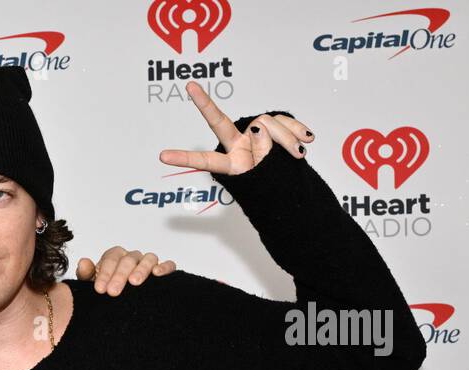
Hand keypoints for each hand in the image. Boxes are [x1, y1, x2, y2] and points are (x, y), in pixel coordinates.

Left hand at [76, 247, 176, 295]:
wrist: (119, 303)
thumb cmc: (107, 290)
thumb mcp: (93, 284)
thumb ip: (87, 274)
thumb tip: (83, 262)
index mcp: (115, 257)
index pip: (111, 259)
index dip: (105, 273)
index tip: (99, 289)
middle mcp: (132, 258)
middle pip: (128, 260)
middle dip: (119, 275)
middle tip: (113, 292)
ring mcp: (148, 263)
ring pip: (148, 258)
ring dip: (141, 269)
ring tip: (134, 283)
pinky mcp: (163, 271)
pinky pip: (168, 264)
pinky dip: (165, 267)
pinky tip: (157, 274)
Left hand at [159, 81, 312, 175]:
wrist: (295, 184)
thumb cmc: (275, 183)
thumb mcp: (267, 176)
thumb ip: (262, 152)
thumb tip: (258, 127)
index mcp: (232, 164)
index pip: (205, 161)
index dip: (185, 158)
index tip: (162, 156)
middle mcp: (237, 145)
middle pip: (221, 124)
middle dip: (204, 105)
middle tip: (189, 86)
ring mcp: (253, 133)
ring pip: (266, 123)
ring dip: (286, 138)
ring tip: (298, 154)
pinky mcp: (271, 124)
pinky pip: (284, 120)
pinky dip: (296, 129)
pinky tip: (306, 140)